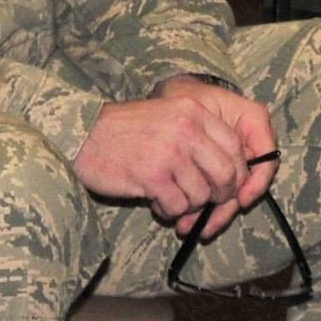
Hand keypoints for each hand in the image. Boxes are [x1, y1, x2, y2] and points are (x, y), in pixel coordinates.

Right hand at [70, 78, 274, 235]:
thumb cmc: (126, 132)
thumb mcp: (168, 118)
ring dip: (187, 204)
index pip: (236, 147)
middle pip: (227, 175)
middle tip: (201, 200)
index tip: (226, 186)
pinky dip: (168, 210)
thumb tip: (232, 177)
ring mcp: (171, 152)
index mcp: (193, 111)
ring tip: (166, 194)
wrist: (83, 135)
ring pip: (202, 195)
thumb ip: (200, 137)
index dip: (237, 173)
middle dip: (219, 196)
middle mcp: (187, 129)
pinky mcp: (153, 176)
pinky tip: (152, 199)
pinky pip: (178, 206)